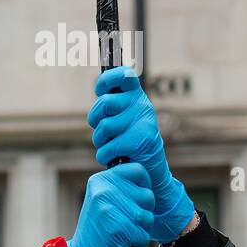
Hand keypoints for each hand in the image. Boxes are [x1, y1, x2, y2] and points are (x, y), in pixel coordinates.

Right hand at [67, 163, 154, 246]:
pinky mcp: (116, 228)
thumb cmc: (100, 229)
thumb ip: (120, 185)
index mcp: (101, 179)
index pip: (138, 170)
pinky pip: (143, 234)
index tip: (135, 201)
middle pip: (147, 196)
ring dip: (142, 230)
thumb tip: (144, 172)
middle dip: (144, 213)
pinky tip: (124, 245)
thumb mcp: (104, 199)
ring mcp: (108, 208)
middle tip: (127, 223)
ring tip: (125, 234)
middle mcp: (103, 189)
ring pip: (147, 216)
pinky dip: (139, 244)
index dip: (145, 186)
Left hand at [88, 66, 193, 242]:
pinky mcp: (139, 141)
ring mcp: (142, 122)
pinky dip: (105, 155)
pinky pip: (107, 146)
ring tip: (111, 146)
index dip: (107, 79)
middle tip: (102, 131)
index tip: (100, 89)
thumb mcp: (125, 119)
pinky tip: (113, 157)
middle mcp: (142, 105)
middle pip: (103, 103)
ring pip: (103, 127)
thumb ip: (113, 106)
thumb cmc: (131, 143)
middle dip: (95, 120)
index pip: (123, 75)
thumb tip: (100, 91)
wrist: (151, 171)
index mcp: (137, 97)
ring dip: (100, 141)